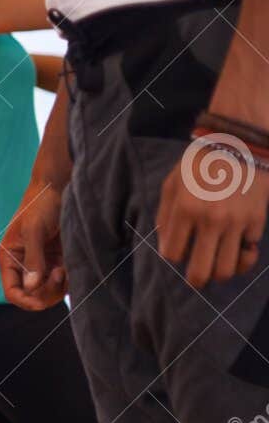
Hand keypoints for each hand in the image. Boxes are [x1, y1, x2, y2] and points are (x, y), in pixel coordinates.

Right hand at [0, 178, 67, 309]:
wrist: (60, 187)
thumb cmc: (41, 205)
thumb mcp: (34, 231)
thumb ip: (34, 260)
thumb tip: (32, 289)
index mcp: (10, 258)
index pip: (12, 291)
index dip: (24, 300)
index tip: (40, 303)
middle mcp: (24, 264)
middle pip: (32, 295)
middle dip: (45, 291)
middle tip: (59, 273)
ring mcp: (43, 264)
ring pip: (49, 291)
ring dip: (58, 287)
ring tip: (65, 269)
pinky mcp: (59, 260)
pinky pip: (64, 281)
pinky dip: (69, 280)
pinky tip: (72, 266)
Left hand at [156, 138, 268, 286]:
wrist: (242, 142)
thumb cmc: (200, 162)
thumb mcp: (172, 183)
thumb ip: (165, 216)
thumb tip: (167, 246)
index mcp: (186, 210)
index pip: (173, 254)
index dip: (174, 255)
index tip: (178, 248)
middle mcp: (211, 220)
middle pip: (200, 273)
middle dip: (196, 280)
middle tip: (197, 276)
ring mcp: (237, 222)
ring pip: (228, 270)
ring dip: (220, 272)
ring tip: (217, 262)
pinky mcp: (258, 220)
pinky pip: (249, 252)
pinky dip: (243, 254)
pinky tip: (238, 244)